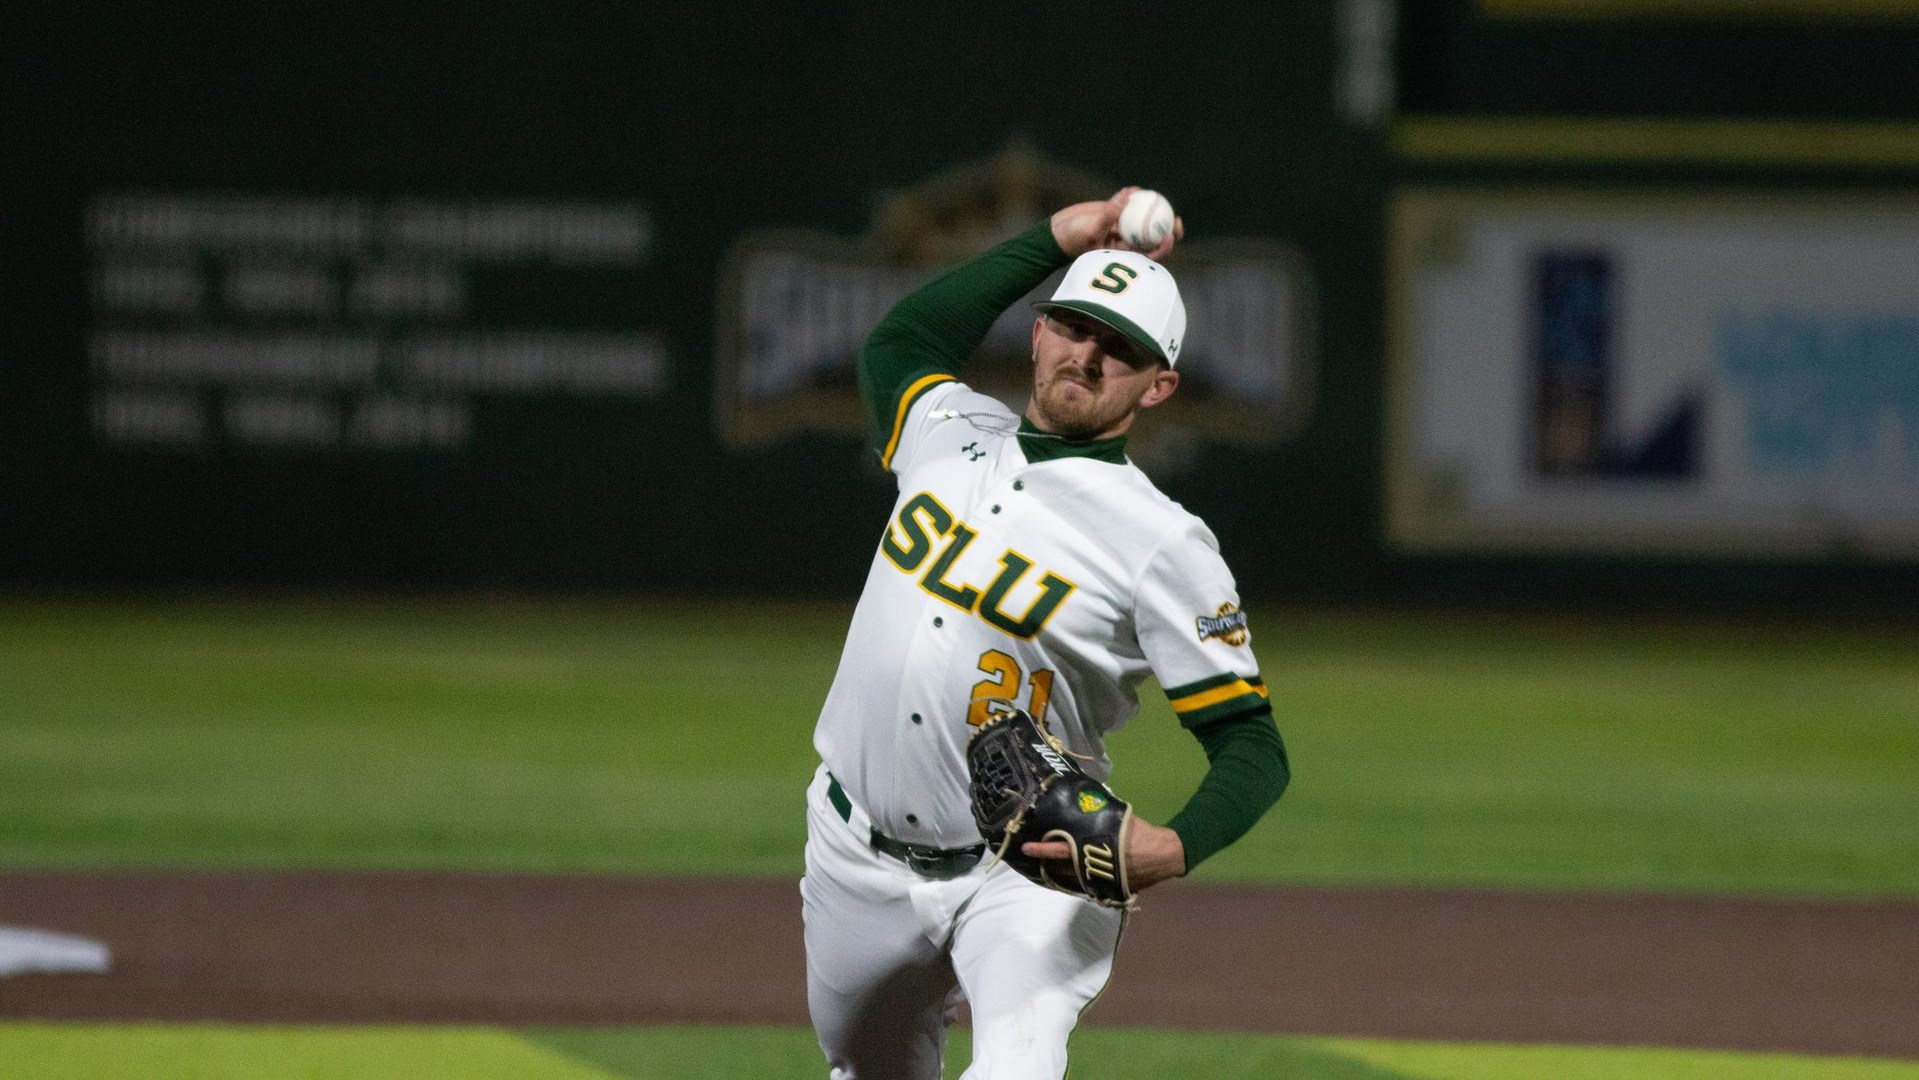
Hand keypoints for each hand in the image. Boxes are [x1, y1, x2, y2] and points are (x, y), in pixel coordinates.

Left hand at [1022, 817, 1186, 892]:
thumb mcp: (1117, 820)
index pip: (1060, 851)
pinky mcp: (1107, 891)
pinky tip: (1068, 873)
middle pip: (1060, 869)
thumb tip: (1082, 805)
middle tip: (1033, 854)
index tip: (1026, 847)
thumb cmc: (1141, 834)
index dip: (1042, 849)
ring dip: (1057, 872)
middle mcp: (1093, 870)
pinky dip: (1074, 879)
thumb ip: (1097, 817)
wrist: (1165, 855)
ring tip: (1045, 864)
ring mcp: (1099, 883)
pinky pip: (1084, 886)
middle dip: (1046, 863)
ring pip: (1070, 880)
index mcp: (1094, 851)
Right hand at [1049, 187, 1184, 261]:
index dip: (1164, 247)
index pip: (1149, 253)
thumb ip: (1107, 216)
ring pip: (1141, 216)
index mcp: (1124, 252)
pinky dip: (1130, 196)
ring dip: (1149, 207)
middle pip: (1152, 235)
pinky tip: (1132, 190)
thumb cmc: (1072, 239)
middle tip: (1177, 219)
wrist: (1057, 232)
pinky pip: (1126, 203)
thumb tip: (1126, 201)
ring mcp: (1121, 225)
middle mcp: (1126, 240)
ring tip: (1153, 196)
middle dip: (1168, 228)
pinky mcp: (1113, 212)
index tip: (1169, 236)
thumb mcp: (1089, 230)